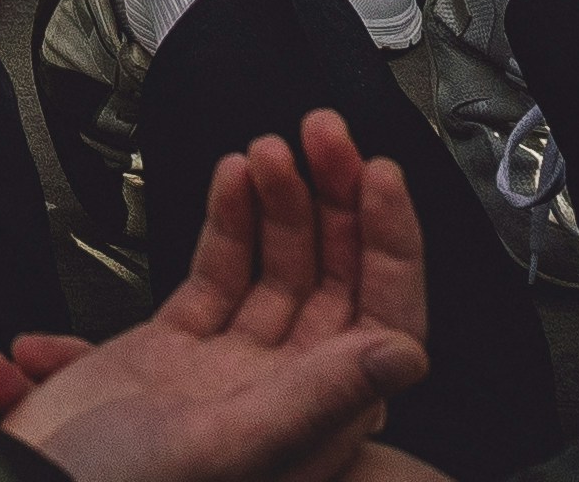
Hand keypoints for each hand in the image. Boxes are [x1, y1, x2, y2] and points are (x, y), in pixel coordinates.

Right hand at [0, 114, 426, 481]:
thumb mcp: (227, 443)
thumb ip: (315, 397)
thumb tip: (405, 353)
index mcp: (316, 422)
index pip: (382, 318)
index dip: (390, 245)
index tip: (378, 174)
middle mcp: (283, 393)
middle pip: (333, 280)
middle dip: (334, 201)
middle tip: (323, 133)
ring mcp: (228, 369)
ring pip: (276, 266)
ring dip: (278, 201)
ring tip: (269, 149)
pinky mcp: (173, 348)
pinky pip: (217, 270)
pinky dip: (225, 219)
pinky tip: (229, 178)